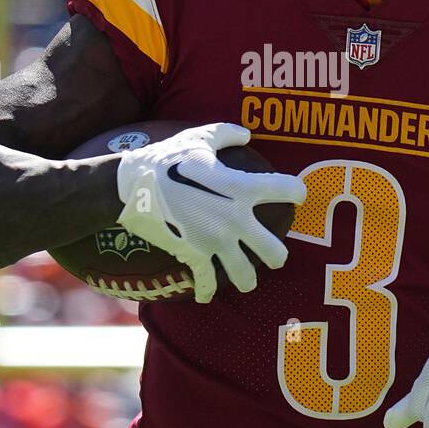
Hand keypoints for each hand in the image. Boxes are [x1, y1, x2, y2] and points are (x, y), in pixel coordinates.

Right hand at [116, 122, 306, 303]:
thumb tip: (246, 134)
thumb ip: (227, 134)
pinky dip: (207, 291)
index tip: (294, 195)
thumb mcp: (199, 138)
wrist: (132, 186)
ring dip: (247, 278)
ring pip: (246, 277)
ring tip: (245, 275)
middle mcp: (235, 219)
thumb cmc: (167, 158)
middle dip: (277, 255)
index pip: (288, 191)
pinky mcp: (193, 256)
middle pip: (275, 253)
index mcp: (242, 188)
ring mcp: (215, 242)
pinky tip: (207, 293)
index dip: (295, 191)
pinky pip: (207, 284)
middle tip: (271, 252)